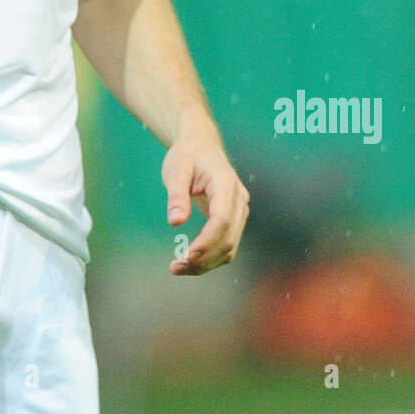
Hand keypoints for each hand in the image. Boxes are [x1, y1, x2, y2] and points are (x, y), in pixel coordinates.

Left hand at [162, 137, 249, 275]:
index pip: (222, 220)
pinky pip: (227, 245)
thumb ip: (176, 196)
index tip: (186, 255)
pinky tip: (191, 262)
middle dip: (203, 258)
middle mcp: (238, 199)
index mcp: (225, 184)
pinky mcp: (234, 219)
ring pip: (230, 247)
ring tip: (178, 268)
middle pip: (228, 238)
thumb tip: (176, 223)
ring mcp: (239, 211)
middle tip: (175, 267)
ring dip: (207, 262)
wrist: (200, 146)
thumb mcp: (175, 170)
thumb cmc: (187, 156)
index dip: (206, 241)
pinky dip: (210, 257)